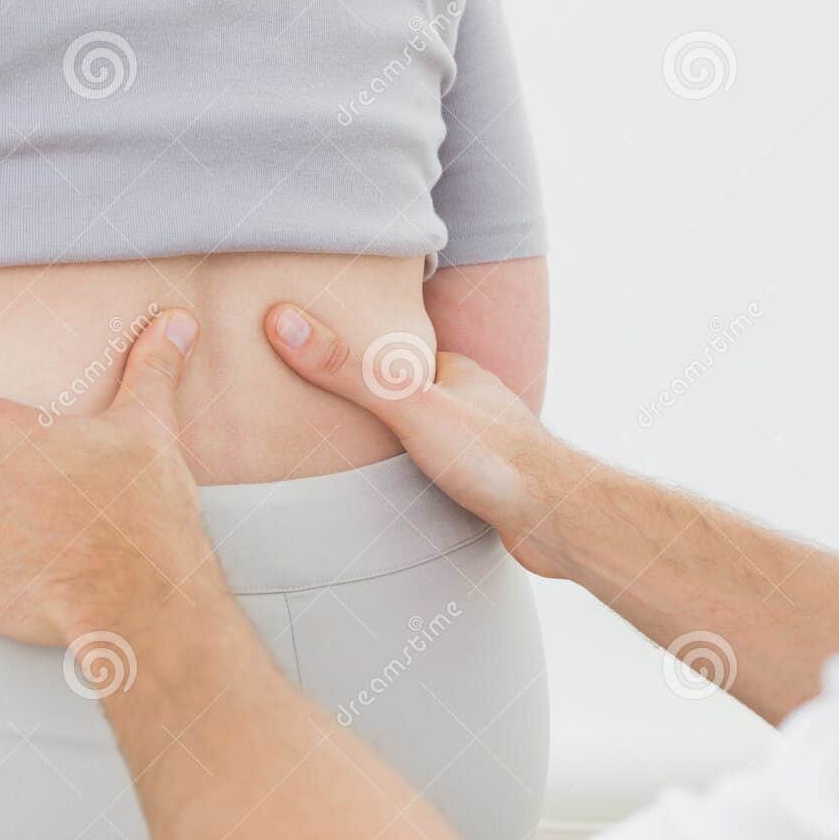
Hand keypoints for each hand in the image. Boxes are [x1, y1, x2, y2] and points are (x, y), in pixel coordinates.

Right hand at [263, 304, 582, 578]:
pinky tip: (407, 494)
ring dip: (402, 444)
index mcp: (456, 371)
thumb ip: (346, 368)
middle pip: (414, 393)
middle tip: (331, 410)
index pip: (399, 351)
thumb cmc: (492, 456)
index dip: (361, 350)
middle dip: (379, 401)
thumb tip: (282, 321)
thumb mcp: (405, 405)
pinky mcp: (491, 484)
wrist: (556, 518)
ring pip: (433, 435)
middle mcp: (474, 402)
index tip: (321, 352)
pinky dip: (424, 478)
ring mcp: (485, 443)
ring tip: (358, 455)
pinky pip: (447, 473)